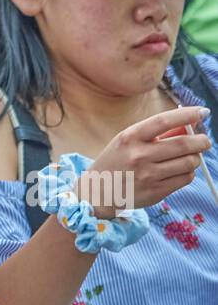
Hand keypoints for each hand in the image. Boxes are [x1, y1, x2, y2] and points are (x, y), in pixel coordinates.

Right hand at [82, 105, 210, 214]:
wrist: (99, 191)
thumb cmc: (117, 160)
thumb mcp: (129, 140)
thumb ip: (157, 133)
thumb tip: (188, 124)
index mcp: (130, 137)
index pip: (164, 121)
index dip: (187, 115)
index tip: (202, 112)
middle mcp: (139, 156)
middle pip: (182, 144)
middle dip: (201, 141)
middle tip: (205, 140)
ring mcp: (148, 176)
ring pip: (188, 163)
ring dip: (195, 158)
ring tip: (190, 157)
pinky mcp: (156, 192)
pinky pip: (185, 179)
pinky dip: (188, 172)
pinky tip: (180, 170)